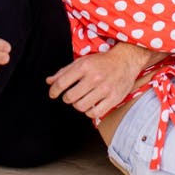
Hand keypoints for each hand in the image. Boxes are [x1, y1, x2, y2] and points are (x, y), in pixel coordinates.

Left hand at [47, 44, 162, 120]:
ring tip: (82, 99)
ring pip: (81, 106)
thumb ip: (64, 72)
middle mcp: (94, 77)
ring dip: (78, 105)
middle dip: (67, 98)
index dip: (54, 90)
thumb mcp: (82, 61)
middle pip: (70, 97)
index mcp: (84, 66)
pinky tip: (91, 104)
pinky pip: (94, 113)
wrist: (125, 60)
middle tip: (71, 95)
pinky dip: (89, 111)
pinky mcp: (113, 98)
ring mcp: (104, 89)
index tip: (53, 94)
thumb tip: (49, 81)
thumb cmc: (102, 61)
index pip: (62, 83)